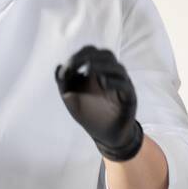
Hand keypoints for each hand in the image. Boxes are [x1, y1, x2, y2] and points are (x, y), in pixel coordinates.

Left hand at [55, 46, 143, 161]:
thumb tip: (59, 67)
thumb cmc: (91, 115)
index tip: (68, 66)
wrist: (106, 136)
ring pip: (117, 67)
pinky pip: (125, 85)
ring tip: (89, 70)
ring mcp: (122, 85)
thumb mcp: (72, 100)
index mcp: (98, 73)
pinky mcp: (128, 98)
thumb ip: (64, 84)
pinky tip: (103, 84)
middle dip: (90, 57)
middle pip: (106, 55)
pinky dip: (114, 81)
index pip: (93, 52)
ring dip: (102, 66)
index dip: (80, 55)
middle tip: (76, 65)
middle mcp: (111, 75)